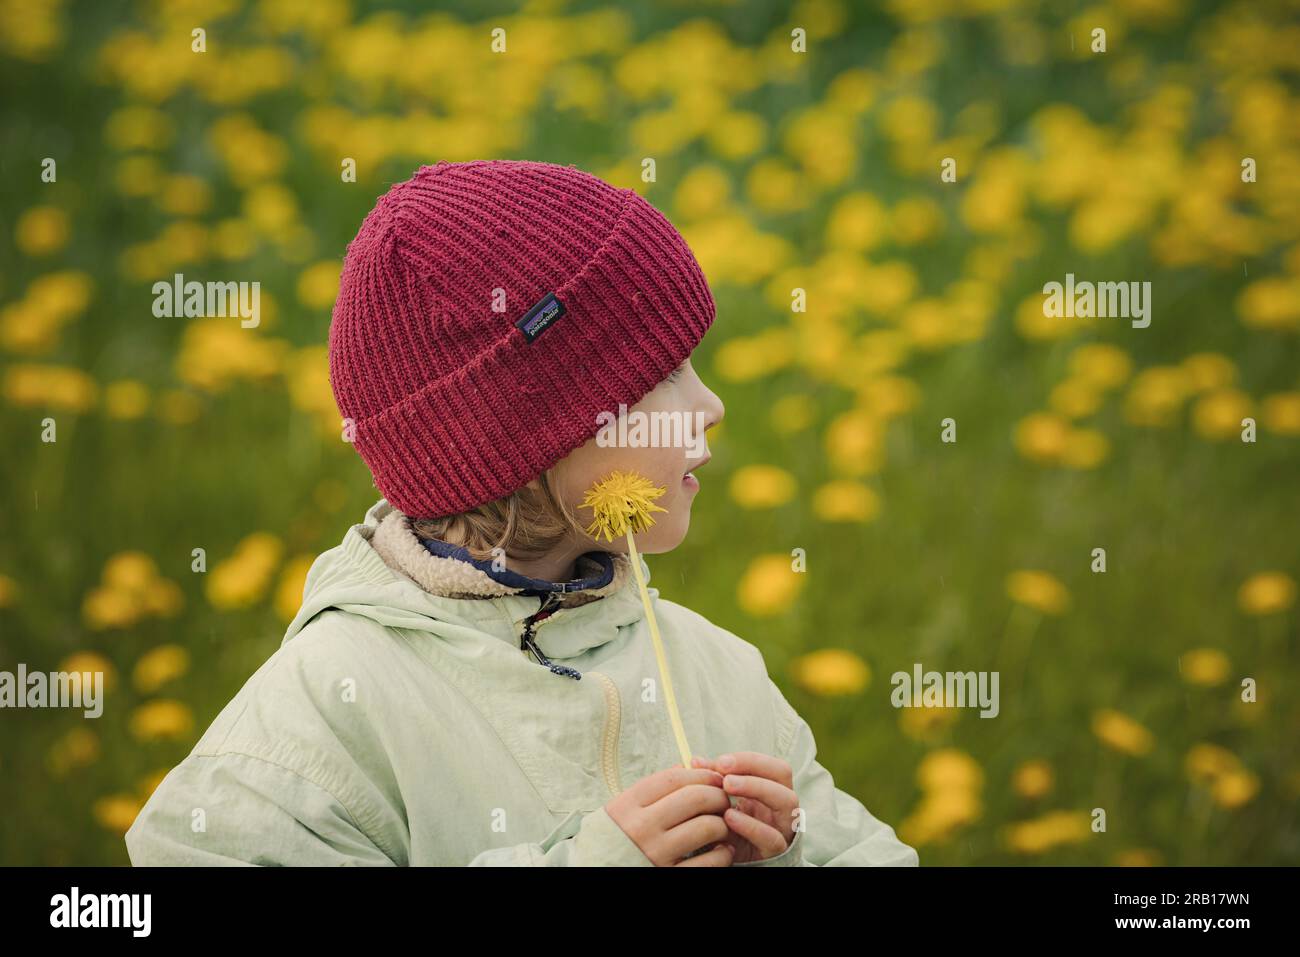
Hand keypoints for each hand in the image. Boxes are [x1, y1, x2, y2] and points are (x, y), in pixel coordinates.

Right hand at [604, 764, 734, 865]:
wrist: (596, 875)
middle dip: (718, 795)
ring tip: (723, 826)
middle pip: (695, 798)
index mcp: (629, 806)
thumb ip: (651, 790)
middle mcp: (642, 828)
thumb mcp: (622, 810)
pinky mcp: (669, 876)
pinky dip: (723, 855)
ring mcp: (656, 854)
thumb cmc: (615, 840)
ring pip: (706, 827)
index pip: (674, 779)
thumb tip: (683, 769)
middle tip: (724, 800)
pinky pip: (708, 862)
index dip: (701, 774)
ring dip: (723, 824)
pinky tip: (722, 851)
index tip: (714, 777)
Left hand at [691, 752, 798, 863]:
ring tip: (727, 786)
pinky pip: (772, 836)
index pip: (771, 763)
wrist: (733, 864)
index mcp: (771, 789)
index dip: (748, 759)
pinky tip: (729, 817)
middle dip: (753, 767)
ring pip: (786, 800)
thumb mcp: (722, 804)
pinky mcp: (775, 851)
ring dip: (756, 787)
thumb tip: (694, 761)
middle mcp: (782, 804)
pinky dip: (751, 824)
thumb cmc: (730, 829)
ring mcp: (783, 826)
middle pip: (782, 773)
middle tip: (724, 773)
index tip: (720, 762)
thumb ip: (711, 783)